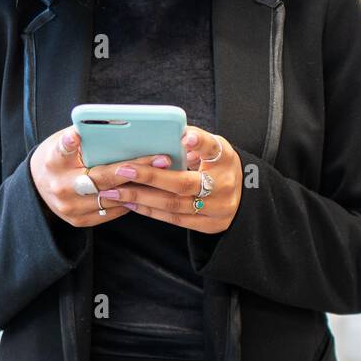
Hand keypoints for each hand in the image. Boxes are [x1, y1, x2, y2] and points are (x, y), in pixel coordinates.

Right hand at [29, 127, 176, 227]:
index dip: (68, 144)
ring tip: (165, 175)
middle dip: (135, 168)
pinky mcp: (79, 221)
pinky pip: (111, 211)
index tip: (75, 135)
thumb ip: (85, 137)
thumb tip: (121, 126)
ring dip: (140, 187)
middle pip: (101, 179)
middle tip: (161, 158)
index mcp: (53, 163)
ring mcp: (70, 208)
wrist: (38, 186)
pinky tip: (149, 189)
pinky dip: (130, 199)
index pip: (61, 151)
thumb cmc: (59, 157)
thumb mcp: (63, 141)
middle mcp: (60, 188)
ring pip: (112, 197)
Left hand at [104, 126, 241, 233]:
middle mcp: (224, 185)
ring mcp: (217, 208)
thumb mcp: (214, 148)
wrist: (244, 197)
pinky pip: (175, 219)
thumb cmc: (219, 166)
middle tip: (122, 170)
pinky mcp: (209, 225)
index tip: (184, 137)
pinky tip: (132, 203)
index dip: (198, 142)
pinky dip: (151, 211)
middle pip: (183, 183)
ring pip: (174, 204)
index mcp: (225, 159)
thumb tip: (166, 136)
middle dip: (149, 177)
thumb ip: (193, 142)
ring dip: (141, 198)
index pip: (211, 148)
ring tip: (116, 190)